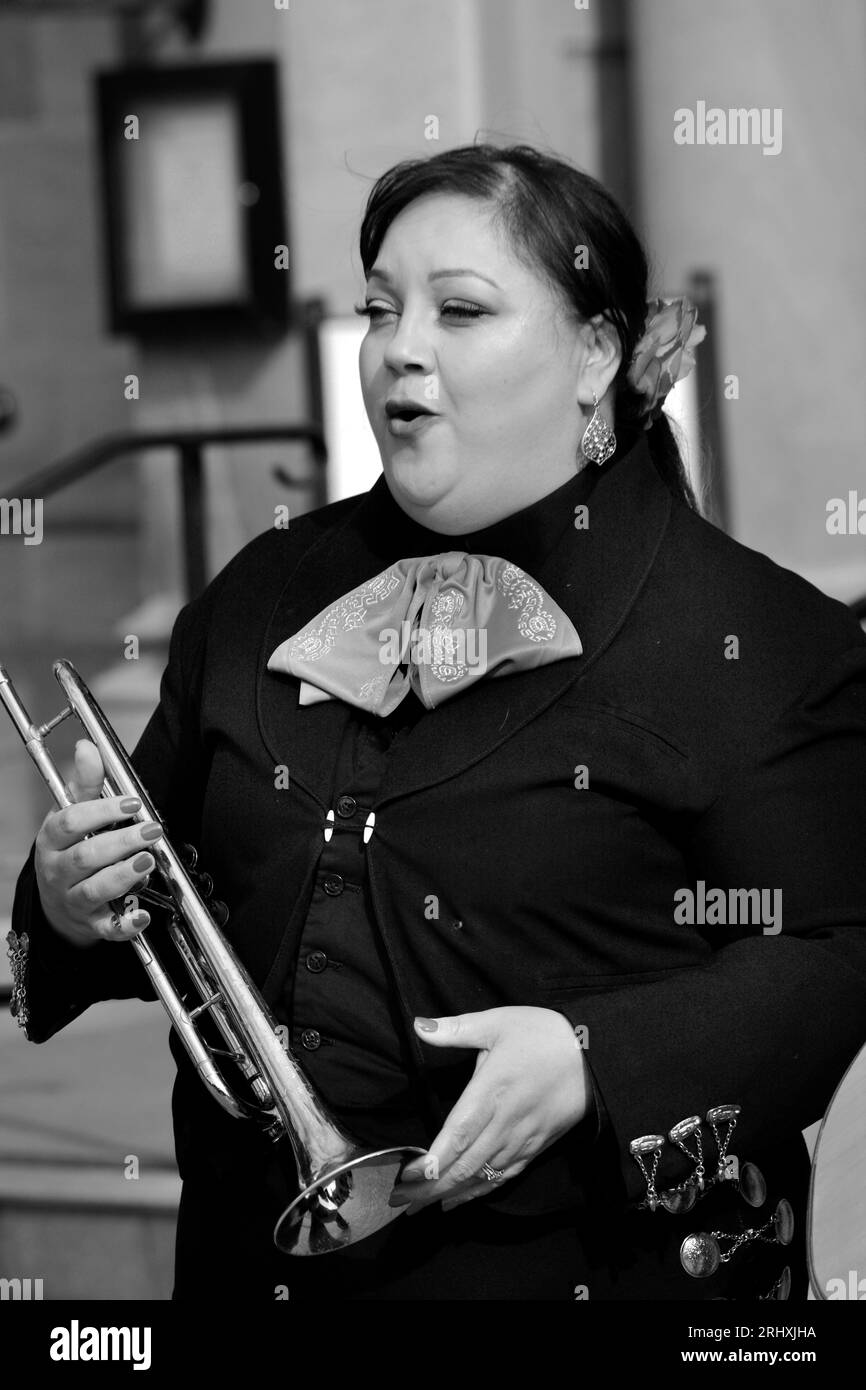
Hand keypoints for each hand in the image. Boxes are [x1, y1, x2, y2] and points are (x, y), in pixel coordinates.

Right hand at [34, 739, 159, 946]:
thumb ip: (85, 783)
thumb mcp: (71, 814)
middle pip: (85, 857)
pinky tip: (143, 915)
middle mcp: (58, 871)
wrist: (57, 903)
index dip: (101, 811)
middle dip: (120, 843)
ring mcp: (73, 900)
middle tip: (151, 830)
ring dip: (124, 875)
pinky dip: (126, 925)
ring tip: (148, 860)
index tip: (133, 802)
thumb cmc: (70, 851)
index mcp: (52, 840)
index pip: (70, 823)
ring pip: (95, 890)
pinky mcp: (92, 924)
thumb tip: (88, 747)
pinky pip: (108, 928)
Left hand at [390, 1006, 589, 1214]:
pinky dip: (481, 1191)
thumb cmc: (542, 1034)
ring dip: (453, 1192)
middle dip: (433, 1185)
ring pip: (484, 1174)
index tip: (408, 1177)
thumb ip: (457, 1028)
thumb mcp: (498, 1022)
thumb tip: (419, 1026)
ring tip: (424, 1206)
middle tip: (404, 1202)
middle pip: (465, 1162)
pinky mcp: (537, 1145)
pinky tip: (461, 1199)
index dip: (433, 1160)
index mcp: (491, 1090)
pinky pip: (505, 1175)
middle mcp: (505, 1121)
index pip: (457, 1134)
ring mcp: (522, 1137)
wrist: (595, 1055)